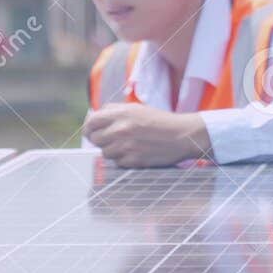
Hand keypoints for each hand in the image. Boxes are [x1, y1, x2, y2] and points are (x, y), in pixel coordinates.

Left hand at [81, 103, 212, 167]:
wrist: (182, 135)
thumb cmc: (159, 121)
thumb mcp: (136, 108)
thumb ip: (113, 110)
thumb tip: (93, 116)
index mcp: (120, 114)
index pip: (91, 123)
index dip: (89, 128)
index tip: (92, 131)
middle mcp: (121, 129)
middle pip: (95, 139)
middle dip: (101, 140)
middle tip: (113, 139)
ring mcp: (126, 146)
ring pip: (105, 153)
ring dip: (113, 151)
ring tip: (128, 146)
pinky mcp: (134, 160)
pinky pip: (118, 163)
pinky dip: (124, 160)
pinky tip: (135, 153)